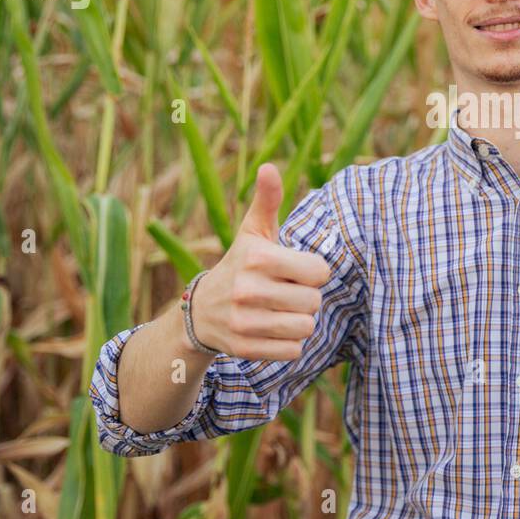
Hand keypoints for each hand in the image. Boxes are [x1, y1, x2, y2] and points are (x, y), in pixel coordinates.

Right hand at [187, 163, 331, 360]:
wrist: (199, 311)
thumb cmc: (240, 265)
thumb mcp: (252, 232)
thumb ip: (267, 201)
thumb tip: (268, 167)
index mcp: (258, 258)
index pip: (320, 272)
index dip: (313, 272)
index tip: (295, 272)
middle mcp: (248, 290)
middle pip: (314, 302)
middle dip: (306, 298)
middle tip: (286, 293)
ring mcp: (245, 322)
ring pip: (306, 328)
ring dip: (299, 321)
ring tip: (280, 311)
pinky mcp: (245, 349)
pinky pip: (293, 351)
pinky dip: (289, 344)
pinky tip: (272, 330)